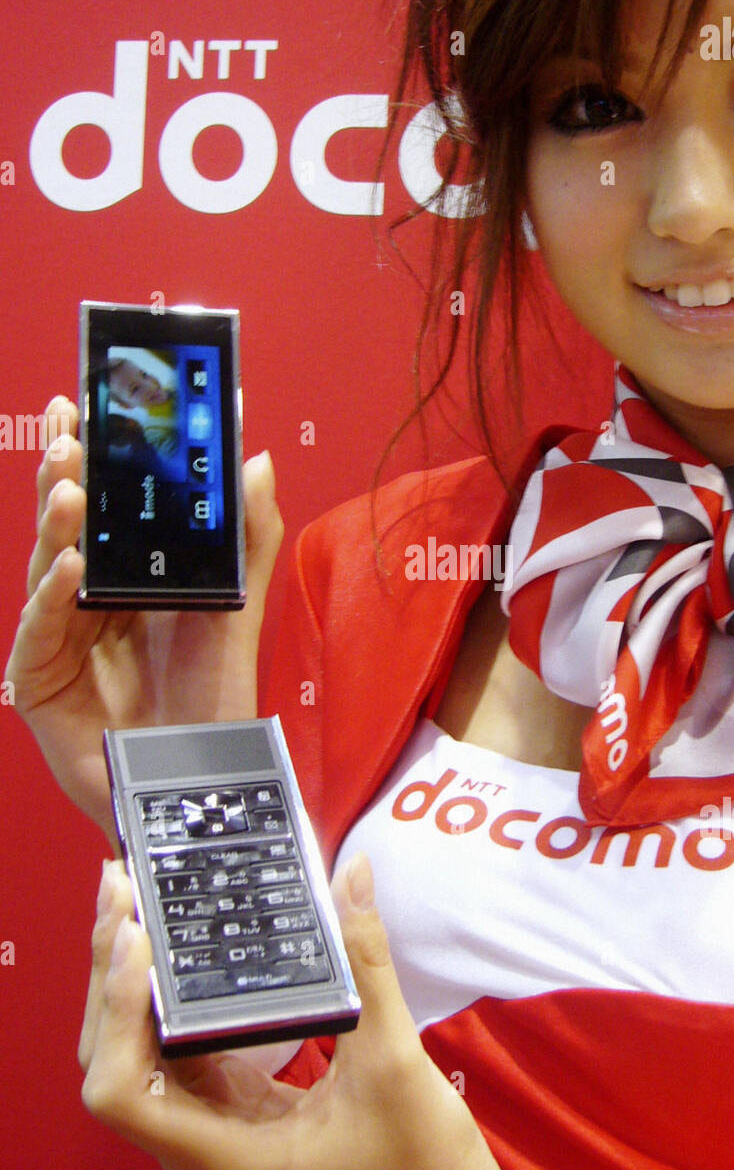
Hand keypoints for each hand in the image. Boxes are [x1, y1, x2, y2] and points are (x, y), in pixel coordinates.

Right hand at [5, 397, 283, 837]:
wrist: (200, 777)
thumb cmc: (211, 698)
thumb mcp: (236, 605)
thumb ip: (248, 534)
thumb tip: (258, 456)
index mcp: (129, 574)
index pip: (110, 499)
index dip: (102, 447)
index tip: (102, 392)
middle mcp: (88, 597)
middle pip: (69, 519)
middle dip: (67, 464)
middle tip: (70, 415)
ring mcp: (59, 634)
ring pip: (47, 561)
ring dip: (56, 516)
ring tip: (69, 471)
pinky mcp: (39, 677)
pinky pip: (41, 627)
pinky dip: (55, 593)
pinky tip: (72, 562)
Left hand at [79, 855, 534, 1169]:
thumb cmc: (421, 1163)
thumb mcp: (394, 1058)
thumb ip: (366, 965)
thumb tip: (352, 878)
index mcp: (227, 1159)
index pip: (124, 1091)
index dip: (118, 1012)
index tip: (139, 939)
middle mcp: (202, 1151)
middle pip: (115, 1062)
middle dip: (108, 972)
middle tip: (119, 887)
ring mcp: (212, 1128)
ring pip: (136, 1051)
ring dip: (125, 977)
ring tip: (129, 900)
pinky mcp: (231, 1105)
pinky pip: (172, 1046)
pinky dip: (160, 993)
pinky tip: (167, 944)